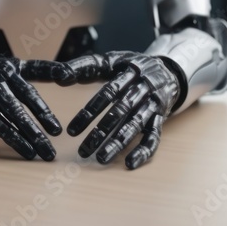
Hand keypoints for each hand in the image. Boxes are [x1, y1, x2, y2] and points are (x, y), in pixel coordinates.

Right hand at [0, 56, 62, 160]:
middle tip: (51, 148)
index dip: (43, 111)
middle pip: (18, 108)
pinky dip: (11, 139)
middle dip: (34, 130)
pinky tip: (26, 151)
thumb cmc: (0, 72)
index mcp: (11, 70)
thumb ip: (44, 70)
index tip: (57, 131)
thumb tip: (69, 74)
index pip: (29, 93)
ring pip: (7, 119)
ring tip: (40, 154)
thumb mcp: (20, 66)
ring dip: (24, 138)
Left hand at [65, 52, 179, 168]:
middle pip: (121, 111)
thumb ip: (83, 66)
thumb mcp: (109, 61)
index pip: (108, 92)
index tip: (71, 131)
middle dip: (101, 131)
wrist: (168, 71)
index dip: (89, 111)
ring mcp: (153, 104)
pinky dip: (143, 151)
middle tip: (83, 150)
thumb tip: (58, 75)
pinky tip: (129, 164)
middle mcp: (144, 87)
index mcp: (129, 71)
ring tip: (101, 159)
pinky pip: (154, 136)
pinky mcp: (160, 118)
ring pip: (136, 125)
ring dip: (118, 143)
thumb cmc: (130, 66)